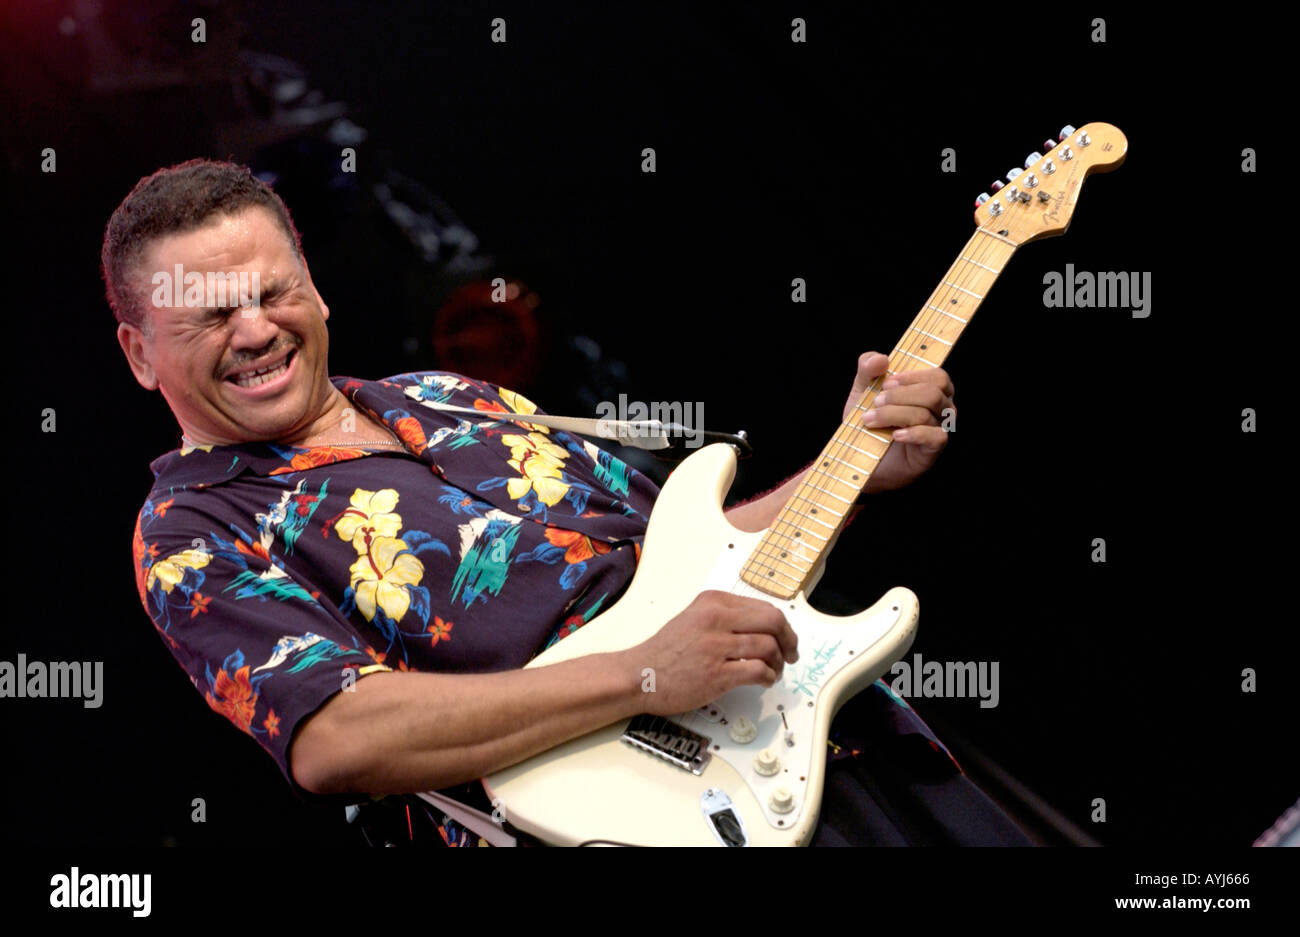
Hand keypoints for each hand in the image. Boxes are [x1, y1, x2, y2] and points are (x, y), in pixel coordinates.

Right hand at [626, 591, 798, 715]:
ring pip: (769, 647)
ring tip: (775, 671)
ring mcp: (717, 646)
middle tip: (791, 654)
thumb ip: (725, 617)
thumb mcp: (694, 618)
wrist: (640, 675)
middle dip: (789, 640)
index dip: (782, 624)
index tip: (785, 636)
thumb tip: (761, 627)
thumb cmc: (666, 651)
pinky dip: (768, 677)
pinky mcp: (718, 674)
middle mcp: (716, 619)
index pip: (763, 606)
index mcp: (713, 603)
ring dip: (779, 663)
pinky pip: (758, 671)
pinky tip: (764, 681)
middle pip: (773, 622)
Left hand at [841, 351, 954, 493]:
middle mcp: (941, 408)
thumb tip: (882, 358)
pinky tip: (894, 435)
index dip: (913, 377)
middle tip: (875, 402)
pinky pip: (934, 437)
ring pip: (926, 413)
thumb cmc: (868, 420)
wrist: (859, 456)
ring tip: (870, 420)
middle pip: (933, 393)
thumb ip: (868, 368)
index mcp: (930, 389)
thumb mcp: (862, 390)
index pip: (938, 376)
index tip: (886, 383)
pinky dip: (912, 433)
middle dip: (900, 396)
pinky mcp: (933, 450)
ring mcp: (939, 429)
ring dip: (893, 414)